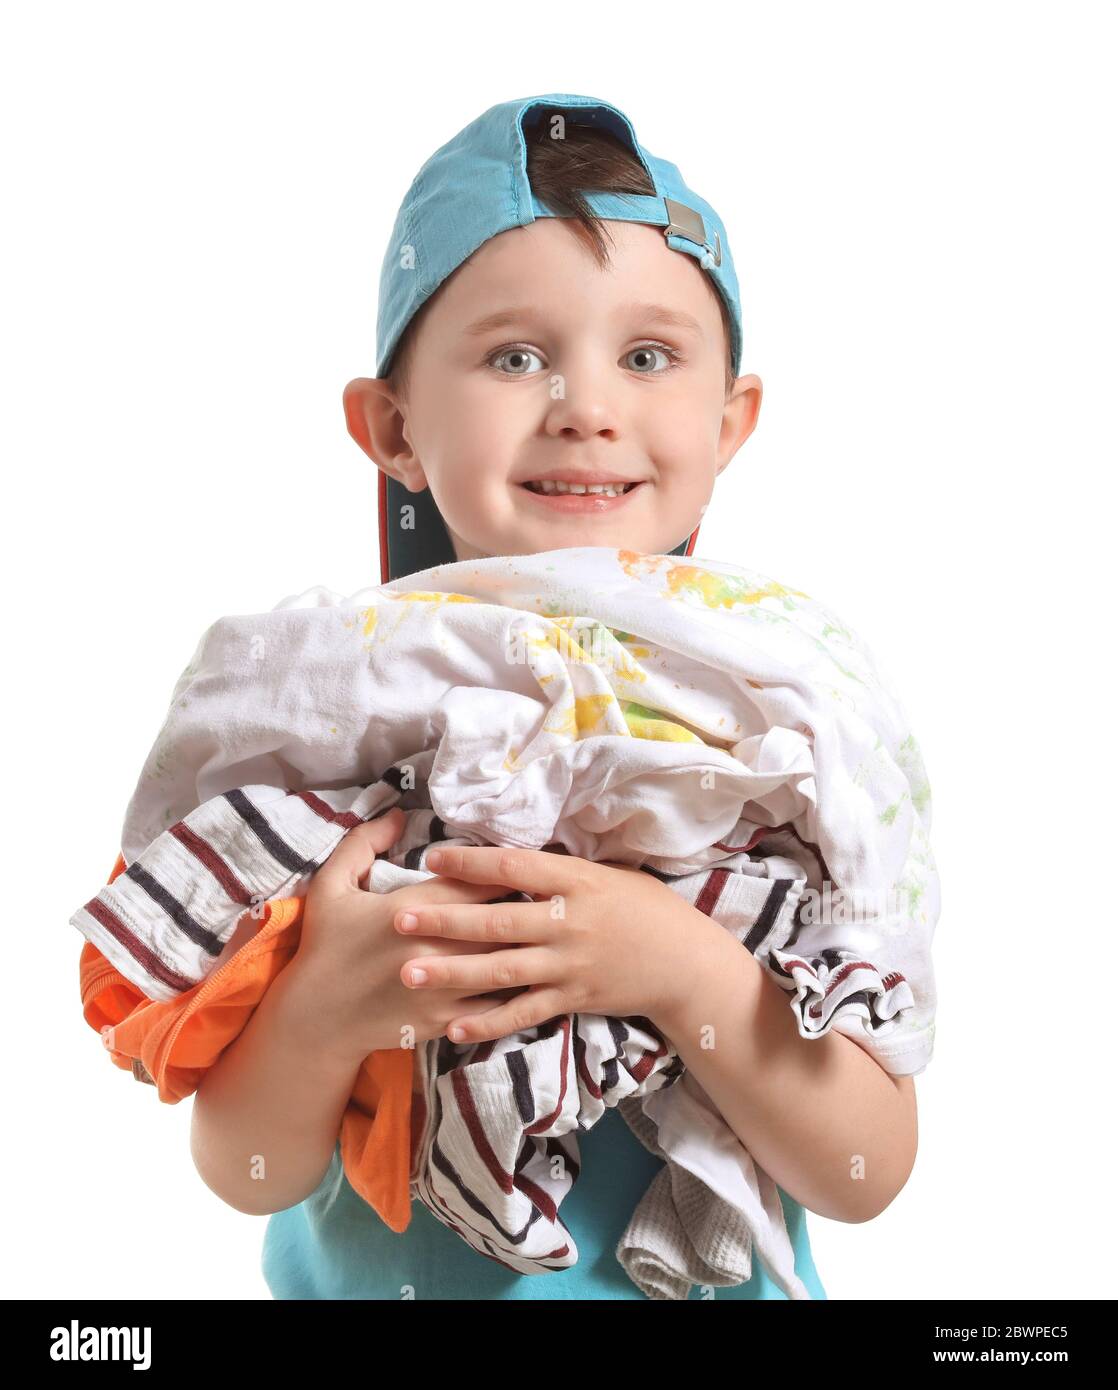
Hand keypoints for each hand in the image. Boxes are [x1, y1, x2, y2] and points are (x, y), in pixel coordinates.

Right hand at [289, 809, 533, 1062]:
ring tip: (545, 932)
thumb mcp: (330, 886)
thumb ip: (362, 843)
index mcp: (411, 909)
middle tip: (546, 895)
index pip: (477, 881)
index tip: (524, 866)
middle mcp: (434, 946)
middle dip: (527, 906)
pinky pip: (496, 1004)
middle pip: (501, 919)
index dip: (506, 871)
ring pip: (505, 960)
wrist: (317, 1020)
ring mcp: (443, 986)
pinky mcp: (448, 1019)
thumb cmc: (325, 947)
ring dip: (527, 946)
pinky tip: (532, 975)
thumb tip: (398, 814)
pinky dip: (516, 988)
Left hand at [391, 844, 694, 1043]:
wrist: (686, 963)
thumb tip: (510, 860)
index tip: (431, 858)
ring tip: (409, 971)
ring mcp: (568, 965)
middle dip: (444, 921)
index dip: (470, 864)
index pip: (513, 869)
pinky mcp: (572, 999)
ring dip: (451, 973)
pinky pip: (523, 1014)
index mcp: (576, 882)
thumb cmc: (647, 908)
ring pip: (500, 970)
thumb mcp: (608, 874)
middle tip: (399, 918)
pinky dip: (488, 1023)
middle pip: (496, 922)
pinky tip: (453, 1027)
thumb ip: (560, 872)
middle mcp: (567, 923)